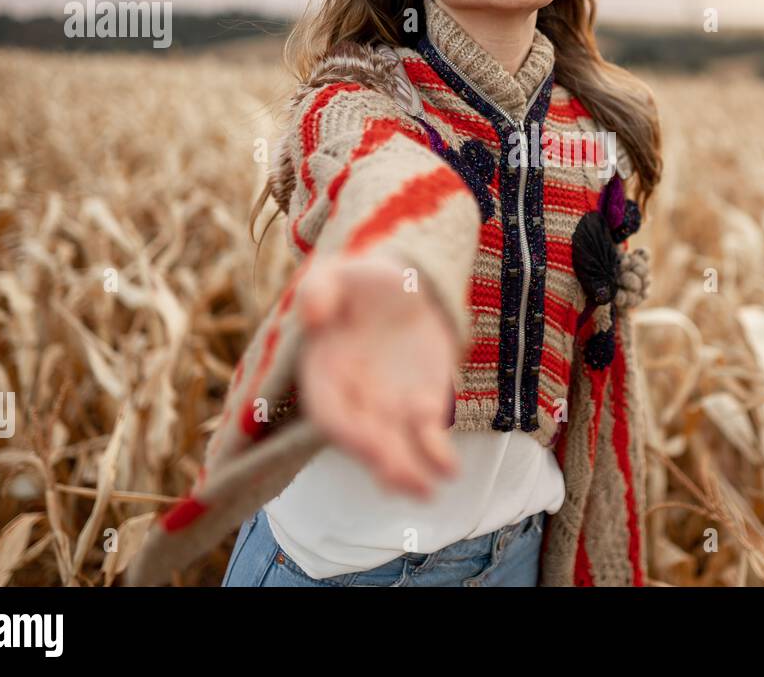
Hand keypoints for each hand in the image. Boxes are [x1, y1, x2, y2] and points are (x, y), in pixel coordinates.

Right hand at [296, 251, 461, 498]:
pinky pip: (429, 436)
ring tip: (429, 489)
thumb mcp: (339, 274)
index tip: (372, 447)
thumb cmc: (360, 283)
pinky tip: (450, 467)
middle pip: (366, 441)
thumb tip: (313, 313)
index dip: (348, 434)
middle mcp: (355, 401)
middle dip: (386, 463)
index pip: (330, 414)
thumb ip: (322, 290)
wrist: (401, 287)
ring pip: (397, 449)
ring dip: (410, 472)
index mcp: (324, 374)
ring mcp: (389, 408)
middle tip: (408, 481)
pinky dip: (438, 453)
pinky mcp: (424, 405)